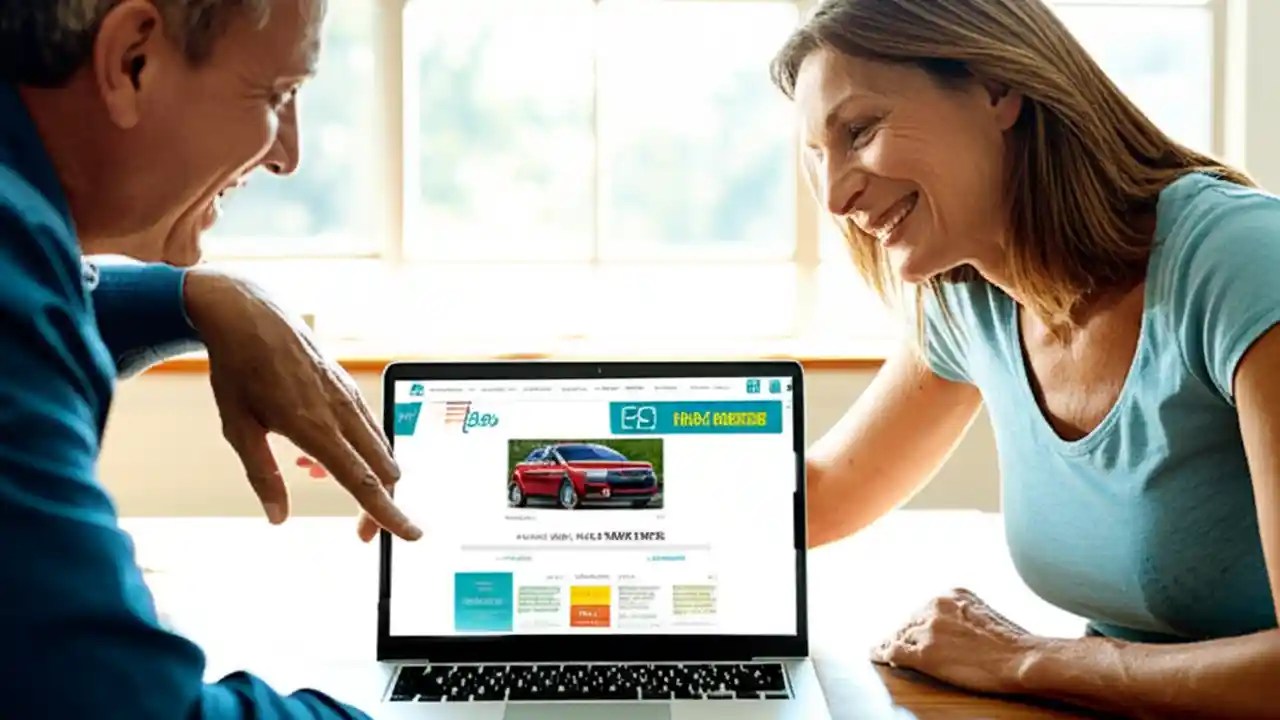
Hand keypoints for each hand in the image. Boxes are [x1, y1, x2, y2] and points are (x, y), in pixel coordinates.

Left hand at [184, 268, 421, 541]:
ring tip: (330, 485)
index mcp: (314, 428)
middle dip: (382, 506)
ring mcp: (348, 397)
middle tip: (359, 531)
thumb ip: (262, 476)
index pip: (363, 482)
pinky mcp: (348, 387)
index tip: (410, 536)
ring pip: (382, 450)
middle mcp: (340, 412)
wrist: (249, 314)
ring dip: (374, 478)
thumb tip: (278, 517)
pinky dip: (367, 452)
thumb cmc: (238, 369)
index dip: (388, 514)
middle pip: (383, 472)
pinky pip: (371, 428)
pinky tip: (337, 454)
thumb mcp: (238, 428)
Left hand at [871, 587, 1040, 695]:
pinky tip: (878, 656)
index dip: (914, 624)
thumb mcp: (983, 614)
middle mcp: (935, 605)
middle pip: (909, 621)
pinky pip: (894, 651)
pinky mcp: (925, 653)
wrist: (1021, 658)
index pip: (923, 609)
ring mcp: (928, 629)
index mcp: (951, 593)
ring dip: (892, 644)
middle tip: (891, 643)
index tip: (907, 630)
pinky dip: (883, 653)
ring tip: (881, 650)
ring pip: (899, 635)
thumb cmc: (1012, 643)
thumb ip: (961, 614)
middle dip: (904, 634)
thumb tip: (949, 628)